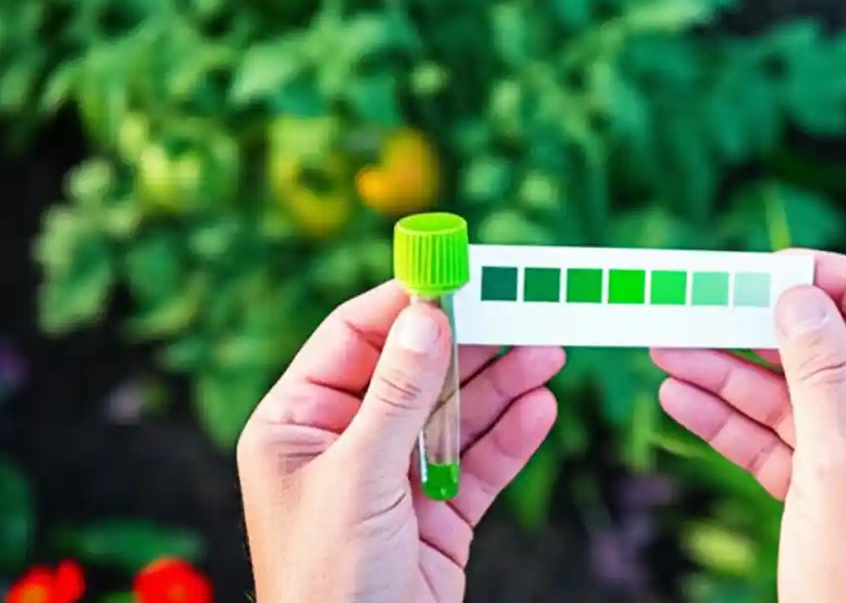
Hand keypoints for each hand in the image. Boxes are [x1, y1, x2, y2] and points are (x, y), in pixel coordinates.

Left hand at [238, 281, 564, 601]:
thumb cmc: (325, 584)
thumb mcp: (357, 479)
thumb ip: (396, 396)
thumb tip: (424, 318)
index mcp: (298, 424)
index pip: (353, 339)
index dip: (405, 304)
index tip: (455, 274)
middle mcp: (345, 443)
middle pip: (415, 371)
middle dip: (469, 343)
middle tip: (520, 309)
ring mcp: (394, 478)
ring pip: (454, 414)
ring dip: (501, 384)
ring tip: (547, 352)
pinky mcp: (437, 514)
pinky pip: (478, 463)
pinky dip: (511, 437)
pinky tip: (541, 408)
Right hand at [651, 252, 845, 602]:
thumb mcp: (837, 460)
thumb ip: (818, 368)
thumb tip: (797, 292)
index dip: (843, 284)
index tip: (781, 262)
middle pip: (842, 358)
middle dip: (765, 336)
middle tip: (706, 303)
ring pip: (805, 400)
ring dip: (735, 378)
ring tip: (667, 348)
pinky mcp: (841, 495)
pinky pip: (790, 443)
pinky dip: (738, 425)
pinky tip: (682, 400)